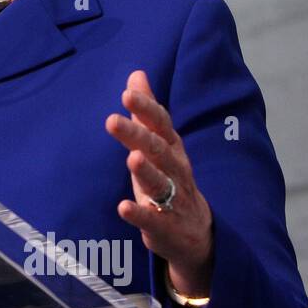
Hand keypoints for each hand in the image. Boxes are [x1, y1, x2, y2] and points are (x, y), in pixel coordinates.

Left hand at [104, 70, 213, 298]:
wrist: (195, 233)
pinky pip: (153, 219)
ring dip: (146, 171)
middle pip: (158, 149)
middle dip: (137, 134)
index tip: (127, 93)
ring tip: (131, 158)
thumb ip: (145, 112)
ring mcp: (173, 199)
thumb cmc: (169, 180)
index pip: (161, 124)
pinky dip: (139, 213)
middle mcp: (175, 170)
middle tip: (112, 120)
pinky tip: (123, 207)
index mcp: (172, 148)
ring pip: (160, 183)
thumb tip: (136, 74)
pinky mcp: (165, 226)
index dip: (146, 108)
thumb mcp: (158, 144)